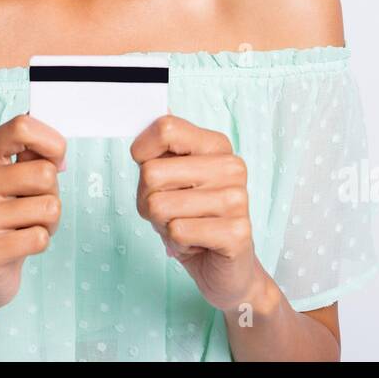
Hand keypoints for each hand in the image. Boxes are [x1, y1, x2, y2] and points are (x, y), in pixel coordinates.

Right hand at [0, 113, 66, 315]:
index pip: (22, 126)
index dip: (52, 143)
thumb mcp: (11, 176)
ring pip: (49, 206)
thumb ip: (32, 155)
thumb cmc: (3, 215)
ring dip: (48, 221)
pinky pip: (41, 237)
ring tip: (24, 226)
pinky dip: (40, 242)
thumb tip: (57, 153)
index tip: (56, 160)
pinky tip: (18, 245)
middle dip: (51, 193)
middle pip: (45, 173)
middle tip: (31, 206)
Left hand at [130, 115, 266, 311]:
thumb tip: (155, 108)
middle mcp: (231, 167)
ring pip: (160, 205)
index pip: (166, 128)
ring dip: (162, 224)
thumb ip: (161, 147)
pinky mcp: (237, 233)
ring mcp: (237, 199)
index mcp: (216, 145)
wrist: (226, 269)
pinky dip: (176, 242)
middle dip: (148, 199)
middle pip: (152, 172)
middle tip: (169, 212)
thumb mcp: (170, 179)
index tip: (146, 166)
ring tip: (185, 228)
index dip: (141, 151)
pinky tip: (196, 243)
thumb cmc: (193, 219)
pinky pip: (177, 231)